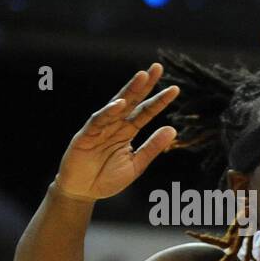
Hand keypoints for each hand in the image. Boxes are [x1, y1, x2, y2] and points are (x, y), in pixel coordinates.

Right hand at [53, 63, 179, 201]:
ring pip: (116, 106)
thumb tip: (173, 129)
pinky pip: (98, 121)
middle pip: (131, 101)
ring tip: (142, 76)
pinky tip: (120, 103)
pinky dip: (109, 112)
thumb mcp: (137, 164)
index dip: (159, 101)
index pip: (145, 112)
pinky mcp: (85, 136)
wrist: (84, 192)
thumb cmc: (108, 178)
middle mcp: (114, 126)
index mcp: (127, 132)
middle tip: (157, 68)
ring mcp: (99, 129)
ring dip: (129, 91)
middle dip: (144, 85)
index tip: (175, 89)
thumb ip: (153, 147)